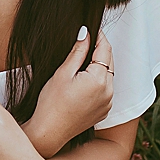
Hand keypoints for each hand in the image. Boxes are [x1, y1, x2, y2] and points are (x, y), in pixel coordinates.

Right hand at [24, 26, 114, 157]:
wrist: (49, 131)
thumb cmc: (51, 102)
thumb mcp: (63, 72)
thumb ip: (78, 51)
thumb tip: (86, 33)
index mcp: (99, 79)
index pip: (105, 49)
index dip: (99, 36)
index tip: (92, 28)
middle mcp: (109, 91)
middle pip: (110, 62)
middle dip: (100, 50)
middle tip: (87, 40)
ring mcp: (108, 102)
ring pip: (109, 76)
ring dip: (100, 66)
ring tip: (83, 60)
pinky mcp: (104, 110)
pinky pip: (106, 90)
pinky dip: (99, 81)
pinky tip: (84, 80)